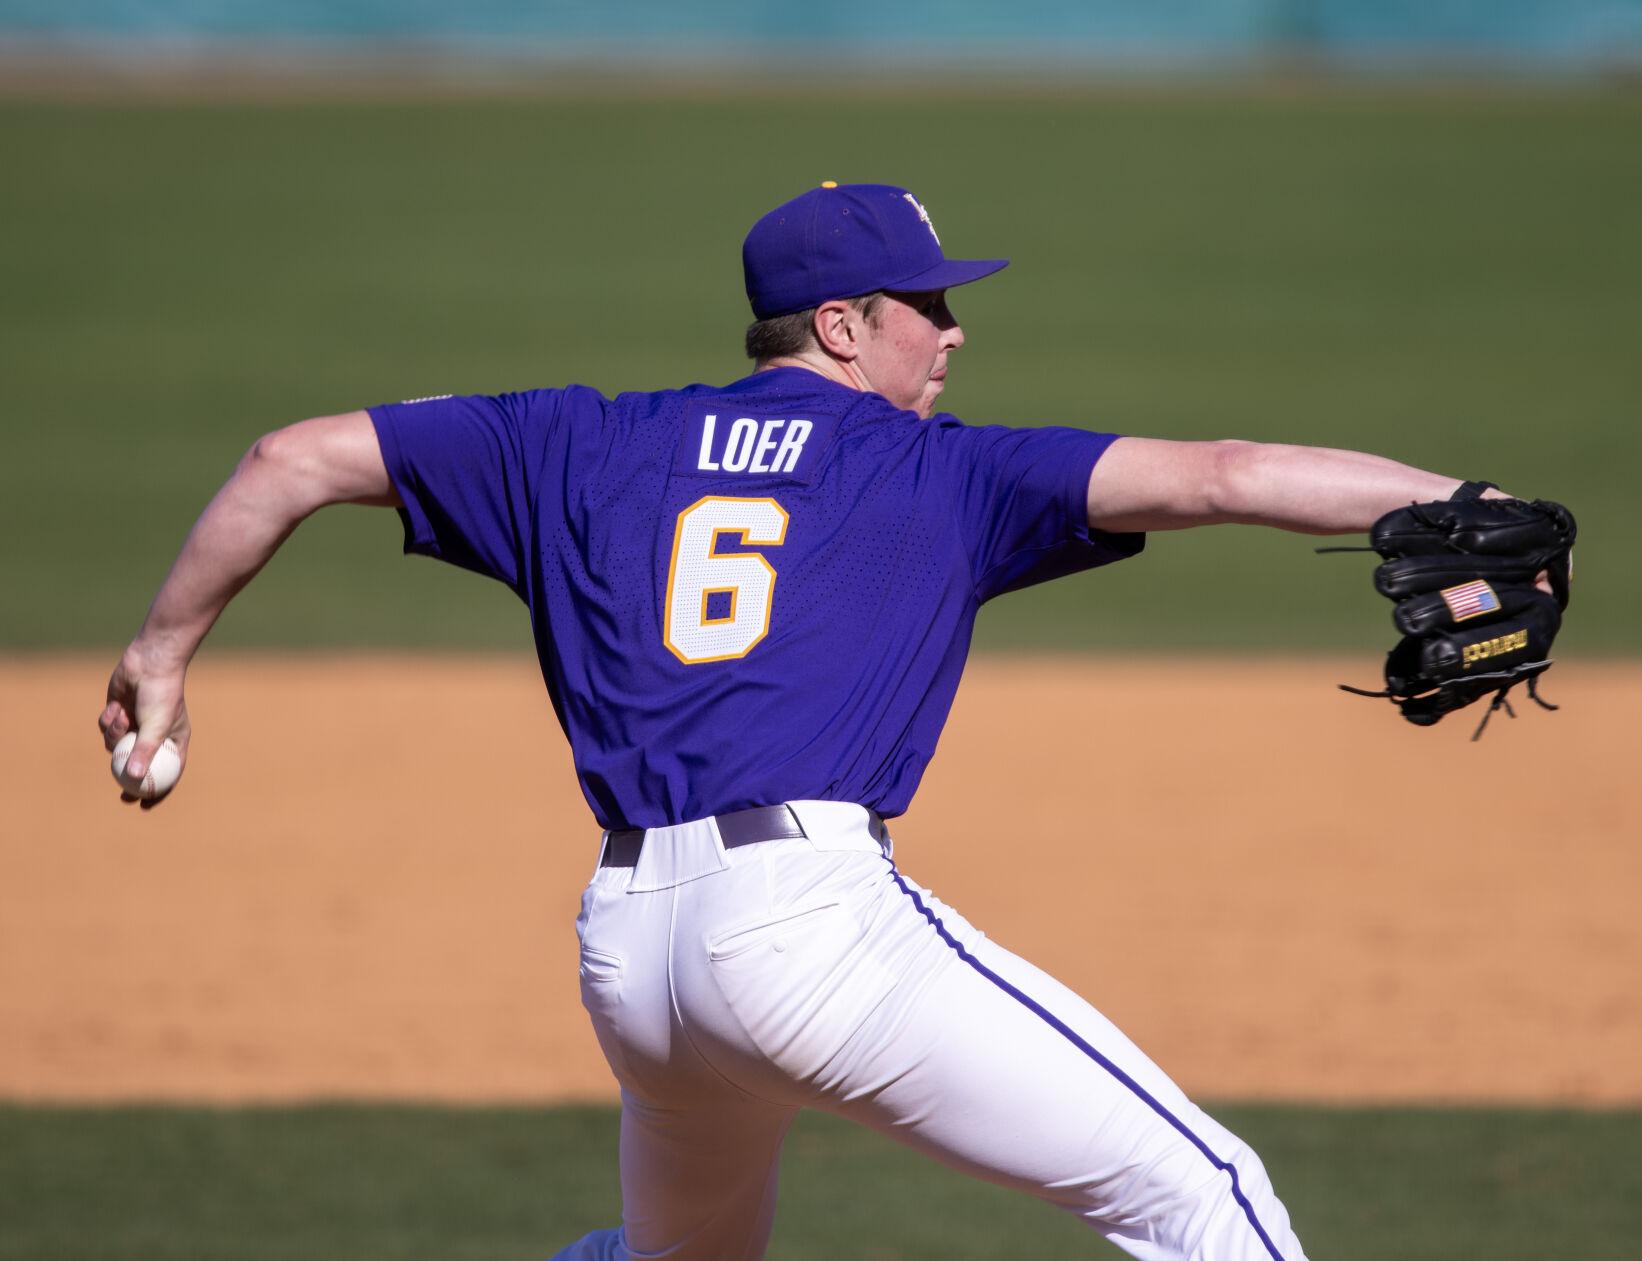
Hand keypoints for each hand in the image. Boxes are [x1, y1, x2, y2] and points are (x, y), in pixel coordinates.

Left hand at [99, 641, 191, 808]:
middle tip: (122, 795)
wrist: (148, 664)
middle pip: (139, 766)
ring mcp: (135, 725)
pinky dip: (109, 721)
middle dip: (129, 781)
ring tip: (122, 718)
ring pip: (116, 745)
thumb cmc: (161, 695)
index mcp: (173, 741)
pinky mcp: (119, 713)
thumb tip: (133, 779)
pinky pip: (107, 728)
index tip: (144, 805)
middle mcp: (154, 736)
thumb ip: (144, 752)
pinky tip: (117, 707)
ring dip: (114, 735)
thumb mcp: (155, 727)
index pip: (168, 772)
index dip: (157, 791)